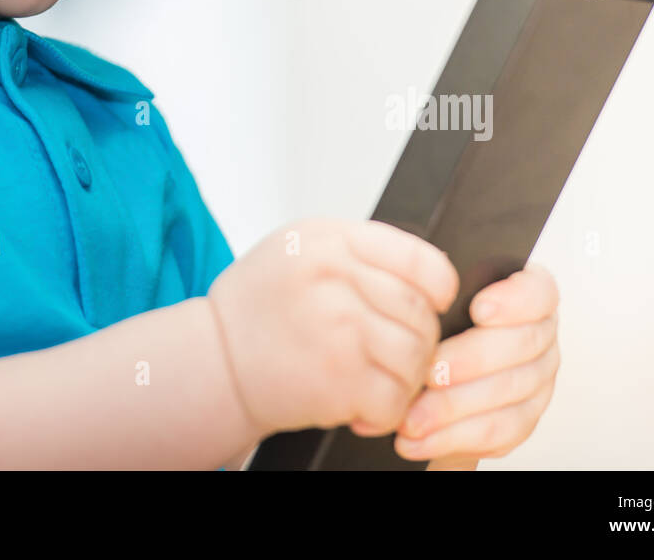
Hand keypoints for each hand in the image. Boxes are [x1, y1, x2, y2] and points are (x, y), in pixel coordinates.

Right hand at [207, 219, 458, 438]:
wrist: (215, 359)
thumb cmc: (260, 304)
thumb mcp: (300, 246)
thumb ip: (358, 250)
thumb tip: (427, 273)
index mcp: (330, 241)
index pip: (420, 260)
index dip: (438, 287)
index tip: (432, 302)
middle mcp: (335, 279)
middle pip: (421, 313)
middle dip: (420, 339)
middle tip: (396, 350)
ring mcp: (339, 329)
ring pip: (416, 357)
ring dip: (406, 378)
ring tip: (378, 377)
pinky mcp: (338, 380)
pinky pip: (396, 400)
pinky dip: (387, 412)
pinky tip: (363, 404)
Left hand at [354, 263, 559, 466]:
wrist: (430, 366)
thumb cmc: (431, 315)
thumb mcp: (430, 287)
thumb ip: (432, 280)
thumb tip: (417, 278)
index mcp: (526, 294)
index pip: (537, 292)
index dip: (512, 301)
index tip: (477, 310)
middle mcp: (539, 336)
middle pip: (520, 346)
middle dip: (469, 362)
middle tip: (428, 372)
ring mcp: (536, 380)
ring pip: (506, 394)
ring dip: (454, 408)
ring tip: (412, 416)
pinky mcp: (521, 419)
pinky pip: (496, 432)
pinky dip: (453, 437)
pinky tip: (420, 438)